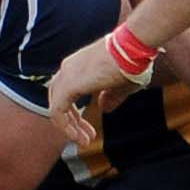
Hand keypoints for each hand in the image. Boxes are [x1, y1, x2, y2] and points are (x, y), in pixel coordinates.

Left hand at [44, 35, 140, 151]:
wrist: (133, 48)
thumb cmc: (132, 62)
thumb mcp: (121, 85)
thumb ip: (110, 97)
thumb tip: (103, 108)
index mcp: (77, 67)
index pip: (65, 94)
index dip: (75, 115)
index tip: (89, 130)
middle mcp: (67, 69)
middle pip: (58, 101)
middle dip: (70, 123)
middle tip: (85, 138)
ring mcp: (66, 75)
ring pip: (56, 108)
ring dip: (68, 128)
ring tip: (84, 141)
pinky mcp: (68, 84)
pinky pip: (57, 111)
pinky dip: (65, 126)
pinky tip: (78, 137)